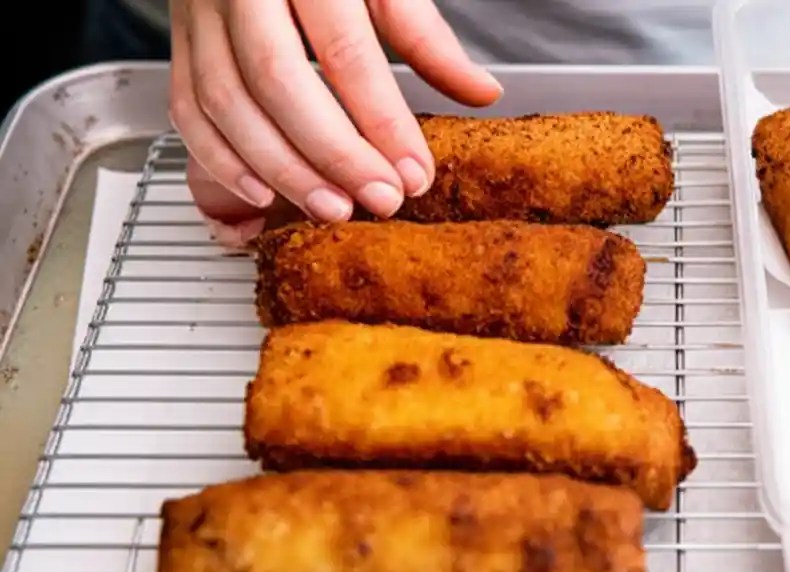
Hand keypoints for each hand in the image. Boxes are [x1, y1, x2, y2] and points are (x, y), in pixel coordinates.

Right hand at [168, 0, 502, 235]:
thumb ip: (424, 35)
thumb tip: (481, 92)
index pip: (346, 53)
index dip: (383, 122)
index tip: (415, 173)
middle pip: (280, 82)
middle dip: (333, 154)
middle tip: (379, 199)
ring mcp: (200, 11)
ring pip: (226, 101)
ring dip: (281, 168)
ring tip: (332, 207)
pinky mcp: (180, 38)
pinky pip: (187, 106)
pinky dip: (221, 158)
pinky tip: (264, 191)